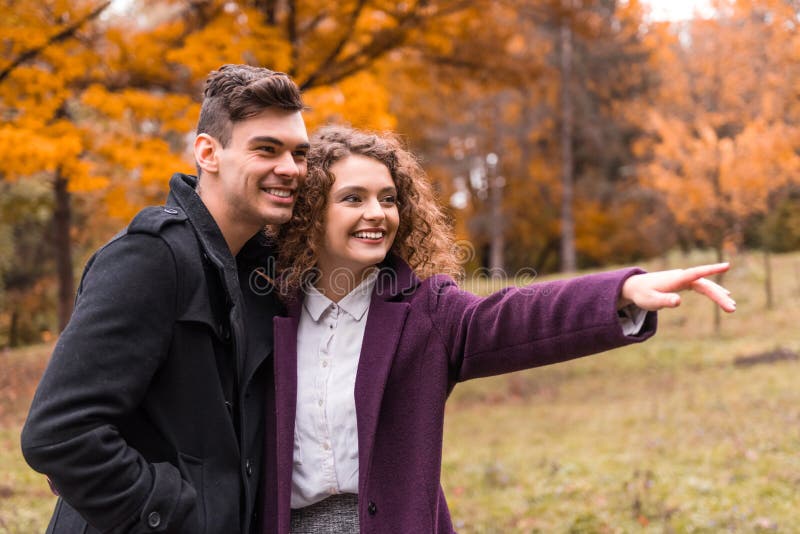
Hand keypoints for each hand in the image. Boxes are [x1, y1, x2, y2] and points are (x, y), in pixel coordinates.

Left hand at [619, 262, 735, 312]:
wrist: (635, 286)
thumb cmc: (642, 294)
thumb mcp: (651, 301)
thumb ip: (664, 301)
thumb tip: (678, 301)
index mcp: (676, 279)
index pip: (696, 273)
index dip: (711, 270)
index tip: (727, 266)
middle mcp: (682, 276)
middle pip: (705, 284)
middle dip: (719, 296)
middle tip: (732, 308)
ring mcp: (684, 279)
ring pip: (706, 285)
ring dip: (719, 295)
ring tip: (732, 306)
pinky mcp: (684, 283)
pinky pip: (702, 286)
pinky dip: (713, 291)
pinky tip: (725, 295)